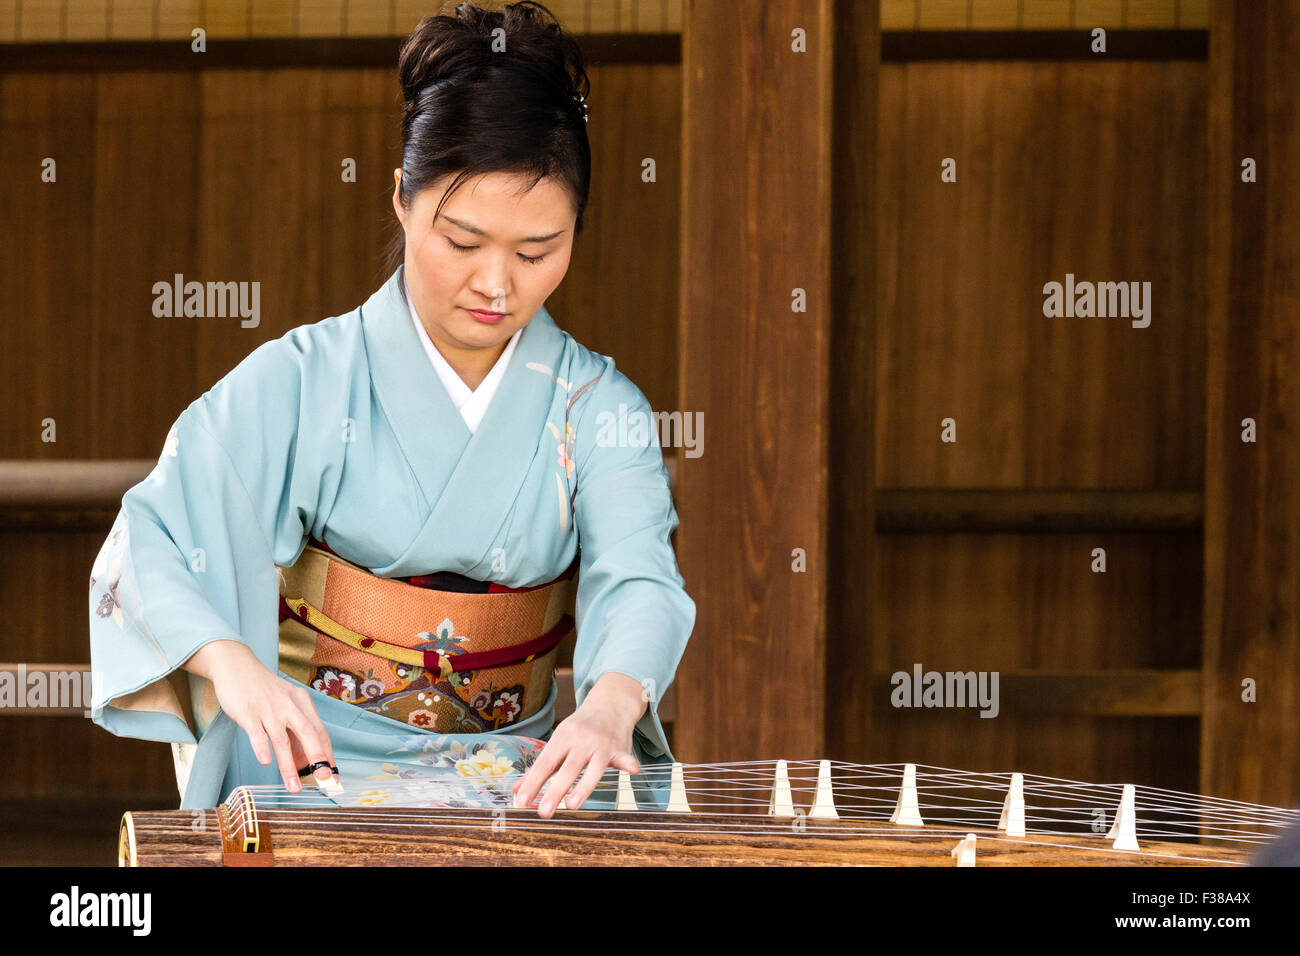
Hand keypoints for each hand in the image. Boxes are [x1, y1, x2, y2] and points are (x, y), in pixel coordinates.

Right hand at [184, 639, 338, 793]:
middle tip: (324, 780)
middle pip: (308, 733)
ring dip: (288, 766)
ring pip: (282, 740)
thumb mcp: (285, 704)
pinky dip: (262, 748)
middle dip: (317, 758)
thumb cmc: (263, 691)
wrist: (237, 666)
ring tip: (293, 787)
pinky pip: (257, 733)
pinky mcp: (248, 712)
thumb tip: (303, 762)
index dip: (327, 754)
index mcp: (302, 703)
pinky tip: (266, 762)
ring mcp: (268, 709)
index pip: (320, 732)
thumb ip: (294, 730)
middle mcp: (289, 705)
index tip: (333, 776)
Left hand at [512, 672, 647, 816]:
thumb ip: (539, 768)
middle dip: (555, 790)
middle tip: (543, 812)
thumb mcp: (559, 742)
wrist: (609, 704)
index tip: (521, 801)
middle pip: (568, 767)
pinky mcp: (620, 749)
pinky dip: (629, 763)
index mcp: (563, 737)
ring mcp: (602, 744)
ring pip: (594, 767)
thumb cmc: (580, 728)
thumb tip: (516, 791)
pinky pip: (625, 757)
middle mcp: (582, 740)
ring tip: (572, 805)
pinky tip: (633, 770)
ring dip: (584, 785)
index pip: (546, 762)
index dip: (533, 782)